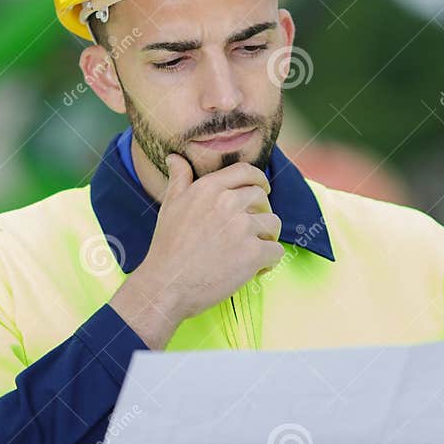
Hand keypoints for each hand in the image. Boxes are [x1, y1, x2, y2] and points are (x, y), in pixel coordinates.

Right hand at [109, 154, 283, 348]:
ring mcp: (243, 227)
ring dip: (266, 239)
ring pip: (273, 224)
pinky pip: (276, 251)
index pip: (246, 171)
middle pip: (262, 199)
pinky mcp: (253, 253)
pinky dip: (268, 263)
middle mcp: (228, 202)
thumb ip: (179, 179)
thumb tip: (175, 157)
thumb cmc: (167, 247)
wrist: (167, 285)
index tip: (263, 190)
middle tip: (250, 233)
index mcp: (209, 188)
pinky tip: (253, 271)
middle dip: (260, 214)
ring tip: (250, 253)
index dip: (259, 180)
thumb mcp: (170, 206)